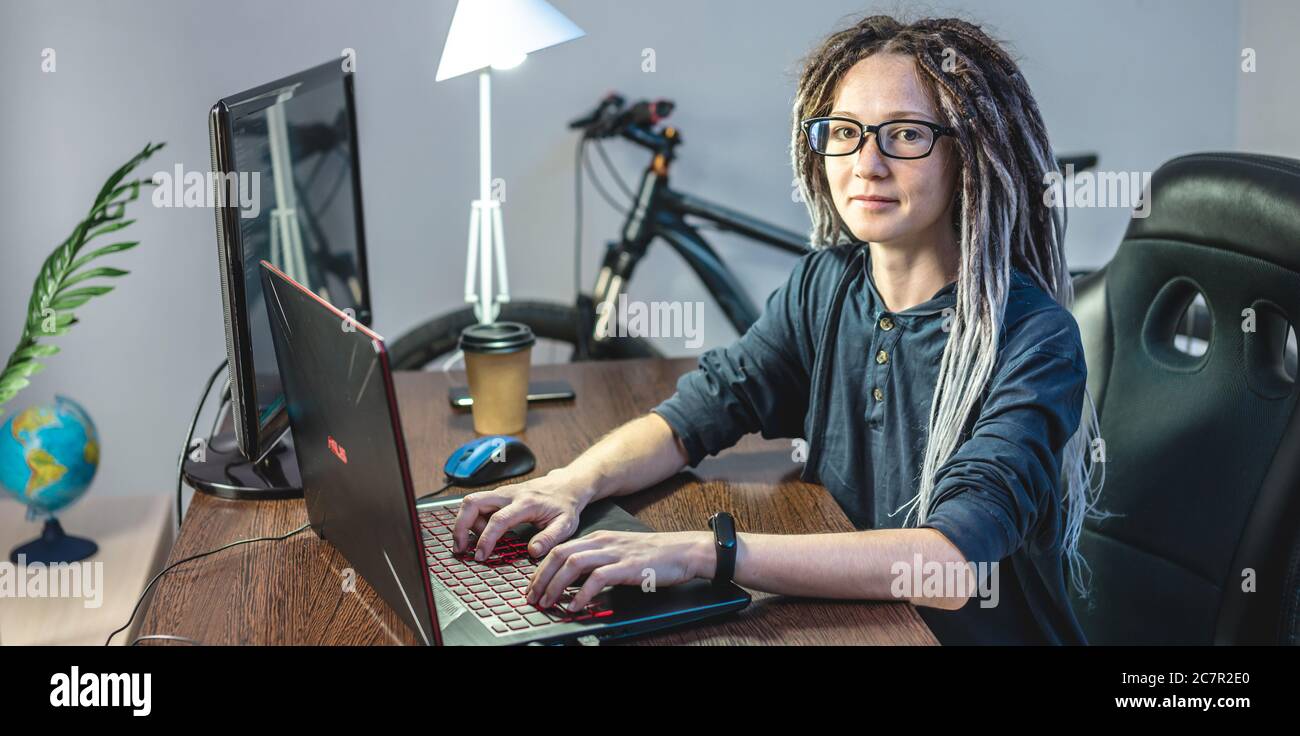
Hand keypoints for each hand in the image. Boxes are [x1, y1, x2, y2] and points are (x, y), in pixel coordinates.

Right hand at [452, 468, 594, 559]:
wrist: (566, 486)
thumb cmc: (565, 506)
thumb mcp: (565, 525)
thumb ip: (550, 539)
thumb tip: (533, 552)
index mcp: (526, 503)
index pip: (498, 519)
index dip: (486, 539)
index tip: (480, 555)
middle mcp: (509, 494)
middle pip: (473, 502)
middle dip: (460, 526)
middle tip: (460, 548)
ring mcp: (502, 492)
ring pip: (471, 502)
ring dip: (464, 523)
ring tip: (473, 544)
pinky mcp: (498, 495)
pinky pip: (477, 504)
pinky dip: (471, 520)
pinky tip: (481, 535)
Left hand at [525, 530, 714, 611]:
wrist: (683, 551)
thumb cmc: (654, 555)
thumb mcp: (619, 553)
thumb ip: (597, 562)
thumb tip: (574, 582)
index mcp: (598, 538)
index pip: (560, 550)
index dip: (541, 569)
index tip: (532, 587)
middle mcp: (602, 542)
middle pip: (560, 555)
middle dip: (541, 577)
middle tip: (533, 597)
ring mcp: (614, 553)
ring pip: (573, 564)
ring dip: (555, 585)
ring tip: (548, 602)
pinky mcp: (627, 566)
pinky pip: (597, 578)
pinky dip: (582, 594)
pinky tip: (575, 606)